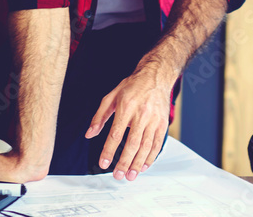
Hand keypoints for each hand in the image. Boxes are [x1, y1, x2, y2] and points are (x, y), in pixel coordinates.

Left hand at [86, 64, 170, 180]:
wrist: (156, 76)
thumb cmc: (132, 86)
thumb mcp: (111, 96)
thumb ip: (99, 116)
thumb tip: (89, 134)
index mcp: (126, 106)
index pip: (116, 133)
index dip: (109, 150)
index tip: (103, 163)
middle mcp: (141, 114)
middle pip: (132, 143)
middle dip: (124, 162)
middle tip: (118, 175)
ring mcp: (154, 120)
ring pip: (146, 146)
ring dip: (137, 163)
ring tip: (130, 175)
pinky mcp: (163, 123)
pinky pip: (157, 144)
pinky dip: (151, 157)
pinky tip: (144, 166)